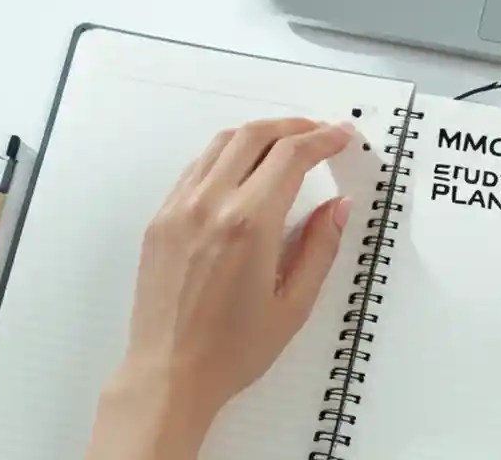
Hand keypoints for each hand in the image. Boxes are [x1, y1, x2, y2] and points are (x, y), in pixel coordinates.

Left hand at [86, 118, 355, 459]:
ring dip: (259, 135)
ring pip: (222, 143)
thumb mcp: (295, 304)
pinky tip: (244, 171)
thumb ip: (320, 246)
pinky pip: (196, 168)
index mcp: (249, 225)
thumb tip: (339, 205)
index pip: (292, 156)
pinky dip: (226, 155)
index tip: (341, 136)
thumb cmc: (233, 350)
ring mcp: (178, 209)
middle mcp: (210, 206)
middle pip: (256, 136)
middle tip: (319, 133)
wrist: (169, 375)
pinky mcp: (159, 220)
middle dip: (294, 126)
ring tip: (285, 145)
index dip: (323, 138)